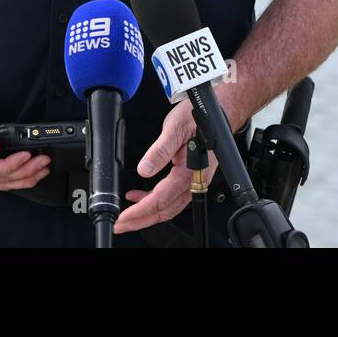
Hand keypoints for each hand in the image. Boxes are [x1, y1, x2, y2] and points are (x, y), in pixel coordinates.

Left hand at [115, 98, 215, 234]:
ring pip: (169, 207)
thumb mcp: (174, 129)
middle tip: (121, 225)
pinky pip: (173, 198)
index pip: (161, 199)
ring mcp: (194, 182)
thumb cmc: (198, 117)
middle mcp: (194, 181)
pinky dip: (156, 202)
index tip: (124, 217)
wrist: (217, 112)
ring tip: (128, 215)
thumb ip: (160, 151)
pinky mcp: (192, 179)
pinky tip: (141, 197)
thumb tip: (144, 169)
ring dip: (148, 214)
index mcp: (189, 172)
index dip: (141, 211)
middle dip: (141, 220)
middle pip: (166, 210)